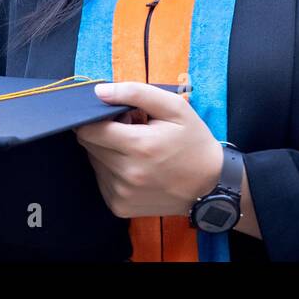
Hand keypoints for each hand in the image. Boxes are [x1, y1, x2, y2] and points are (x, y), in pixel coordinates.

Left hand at [73, 81, 222, 219]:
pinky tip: (134, 167)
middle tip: (129, 130)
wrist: (210, 185)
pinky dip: (111, 170)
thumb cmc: (193, 141)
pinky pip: (101, 180)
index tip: (115, 115)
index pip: (90, 130)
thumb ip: (136, 93)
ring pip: (93, 162)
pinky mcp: (119, 206)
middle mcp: (127, 174)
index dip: (97, 118)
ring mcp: (121, 194)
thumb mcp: (174, 108)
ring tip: (135, 149)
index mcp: (139, 146)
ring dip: (107, 151)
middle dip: (103, 132)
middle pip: (89, 145)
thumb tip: (100, 92)